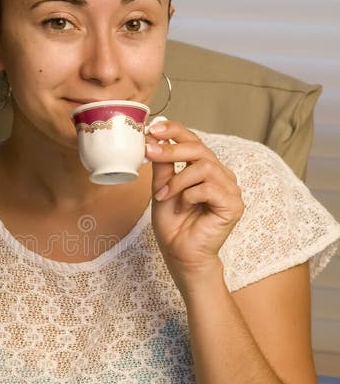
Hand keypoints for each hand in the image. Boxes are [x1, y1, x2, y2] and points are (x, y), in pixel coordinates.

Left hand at [145, 121, 243, 291]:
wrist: (180, 255)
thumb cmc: (174, 226)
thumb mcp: (162, 189)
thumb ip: (163, 166)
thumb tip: (154, 140)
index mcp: (206, 170)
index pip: (194, 141)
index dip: (175, 131)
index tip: (153, 128)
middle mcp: (221, 176)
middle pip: (200, 149)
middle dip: (172, 148)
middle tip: (150, 151)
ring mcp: (230, 190)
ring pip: (205, 166)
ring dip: (178, 180)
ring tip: (164, 196)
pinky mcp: (233, 205)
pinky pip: (210, 187)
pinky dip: (190, 195)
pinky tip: (183, 207)